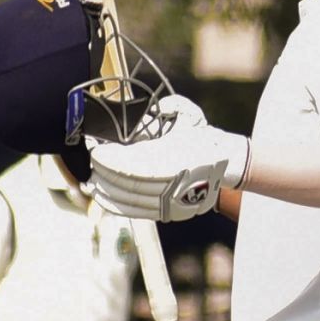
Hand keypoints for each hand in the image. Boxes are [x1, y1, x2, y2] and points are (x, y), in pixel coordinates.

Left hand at [87, 116, 249, 221]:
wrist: (228, 164)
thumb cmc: (203, 138)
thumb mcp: (189, 117)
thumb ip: (171, 108)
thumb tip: (154, 110)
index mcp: (178, 160)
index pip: (134, 165)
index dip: (111, 161)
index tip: (95, 152)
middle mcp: (175, 184)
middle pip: (129, 185)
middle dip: (104, 175)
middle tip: (91, 163)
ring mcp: (173, 202)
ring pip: (131, 201)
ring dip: (107, 192)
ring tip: (92, 182)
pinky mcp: (170, 213)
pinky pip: (137, 212)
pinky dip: (118, 206)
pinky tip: (103, 197)